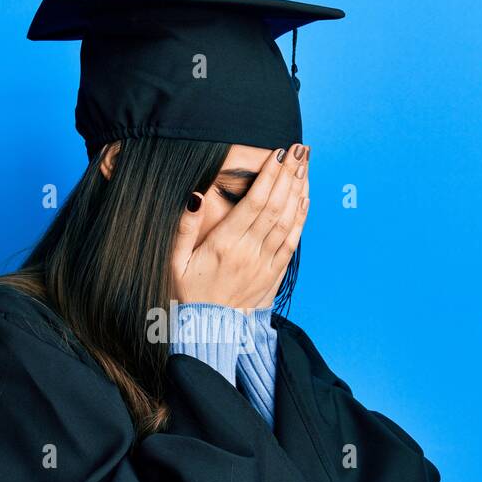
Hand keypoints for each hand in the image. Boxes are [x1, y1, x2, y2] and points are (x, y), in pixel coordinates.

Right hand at [172, 144, 309, 311]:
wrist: (207, 332)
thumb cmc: (186, 294)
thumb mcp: (174, 261)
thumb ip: (184, 228)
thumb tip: (195, 196)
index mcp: (224, 245)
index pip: (254, 202)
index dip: (269, 175)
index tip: (279, 153)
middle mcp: (249, 253)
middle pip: (276, 206)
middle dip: (289, 174)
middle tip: (300, 149)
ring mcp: (264, 265)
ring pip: (289, 222)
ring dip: (299, 191)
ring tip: (307, 165)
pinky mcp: (273, 276)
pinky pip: (292, 242)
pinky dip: (301, 218)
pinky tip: (305, 198)